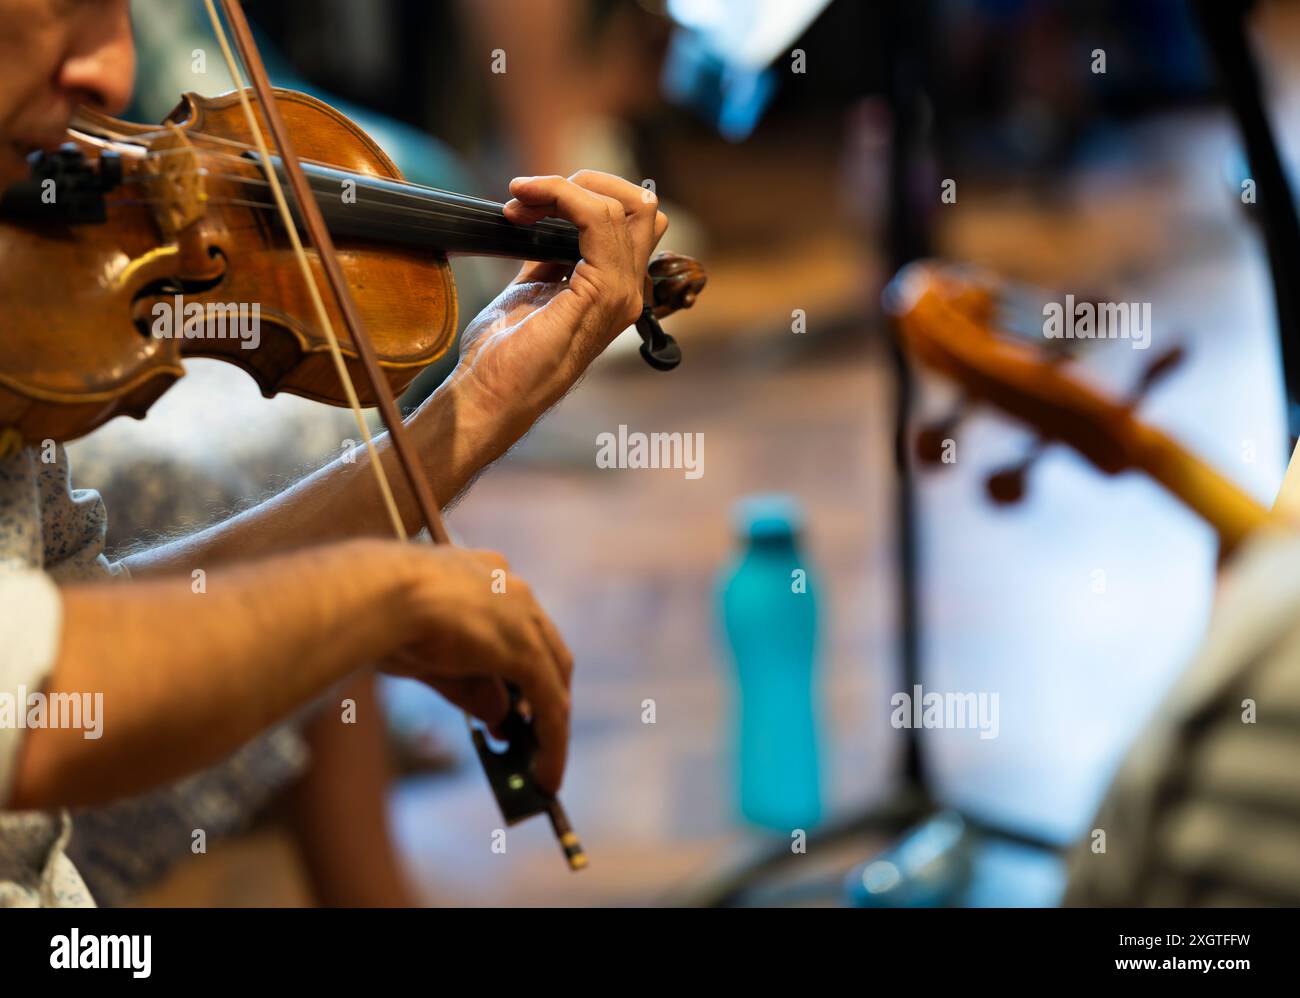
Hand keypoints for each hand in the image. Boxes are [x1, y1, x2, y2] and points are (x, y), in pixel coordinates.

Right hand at [382, 547, 572, 793]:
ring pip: (553, 678)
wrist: (375, 593)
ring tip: (542, 769)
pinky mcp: (528, 650)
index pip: (511, 622)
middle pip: (543, 649)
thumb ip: (467, 686)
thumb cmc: (378, 616)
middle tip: (527, 736)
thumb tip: (498, 717)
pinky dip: (553, 744)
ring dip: (550, 726)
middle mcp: (511, 588)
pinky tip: (546, 778)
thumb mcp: (426, 657)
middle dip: (537, 696)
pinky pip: (552, 706)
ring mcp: (525, 616)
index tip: (508, 699)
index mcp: (483, 573)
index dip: (513, 665)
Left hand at [453, 171, 668, 425]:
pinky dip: (562, 196)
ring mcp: (621, 294)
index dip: (580, 195)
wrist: (491, 392)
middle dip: (583, 183)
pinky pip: (597, 220)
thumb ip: (550, 255)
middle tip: (529, 197)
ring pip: (621, 206)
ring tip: (521, 199)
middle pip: (639, 206)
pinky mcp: (601, 293)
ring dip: (563, 188)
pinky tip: (529, 200)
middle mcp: (627, 291)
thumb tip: (544, 220)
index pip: (629, 219)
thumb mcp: (531, 288)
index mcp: (613, 290)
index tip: (525, 202)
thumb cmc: (505, 353)